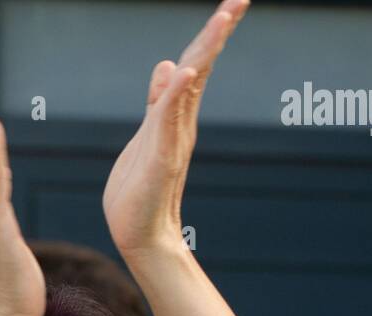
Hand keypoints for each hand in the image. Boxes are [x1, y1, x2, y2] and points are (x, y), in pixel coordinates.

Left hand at [103, 0, 247, 260]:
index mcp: (175, 116)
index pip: (194, 65)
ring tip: (223, 17)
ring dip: (206, 50)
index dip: (210, 34)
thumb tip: (166, 66)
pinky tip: (184, 72)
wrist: (140, 236)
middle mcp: (181, 124)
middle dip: (218, 32)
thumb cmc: (140, 192)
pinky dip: (177, 95)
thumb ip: (157, 104)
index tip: (232, 3)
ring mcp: (173, 140)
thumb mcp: (146, 136)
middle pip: (200, 67)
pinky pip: (169, 121)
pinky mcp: (162, 160)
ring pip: (191, 86)